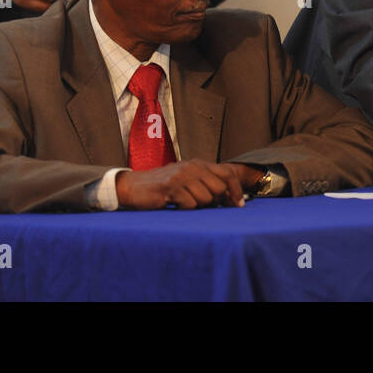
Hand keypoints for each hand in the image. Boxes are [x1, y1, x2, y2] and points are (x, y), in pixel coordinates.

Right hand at [114, 160, 264, 208]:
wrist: (134, 186)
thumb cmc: (163, 186)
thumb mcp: (187, 179)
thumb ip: (206, 183)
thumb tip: (229, 199)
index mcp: (199, 163)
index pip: (228, 173)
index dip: (236, 190)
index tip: (239, 205)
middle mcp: (193, 166)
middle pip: (220, 188)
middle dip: (215, 201)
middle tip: (202, 205)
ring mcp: (182, 176)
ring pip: (206, 198)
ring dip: (197, 206)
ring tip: (183, 202)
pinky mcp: (171, 187)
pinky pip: (190, 205)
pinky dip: (185, 209)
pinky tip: (175, 204)